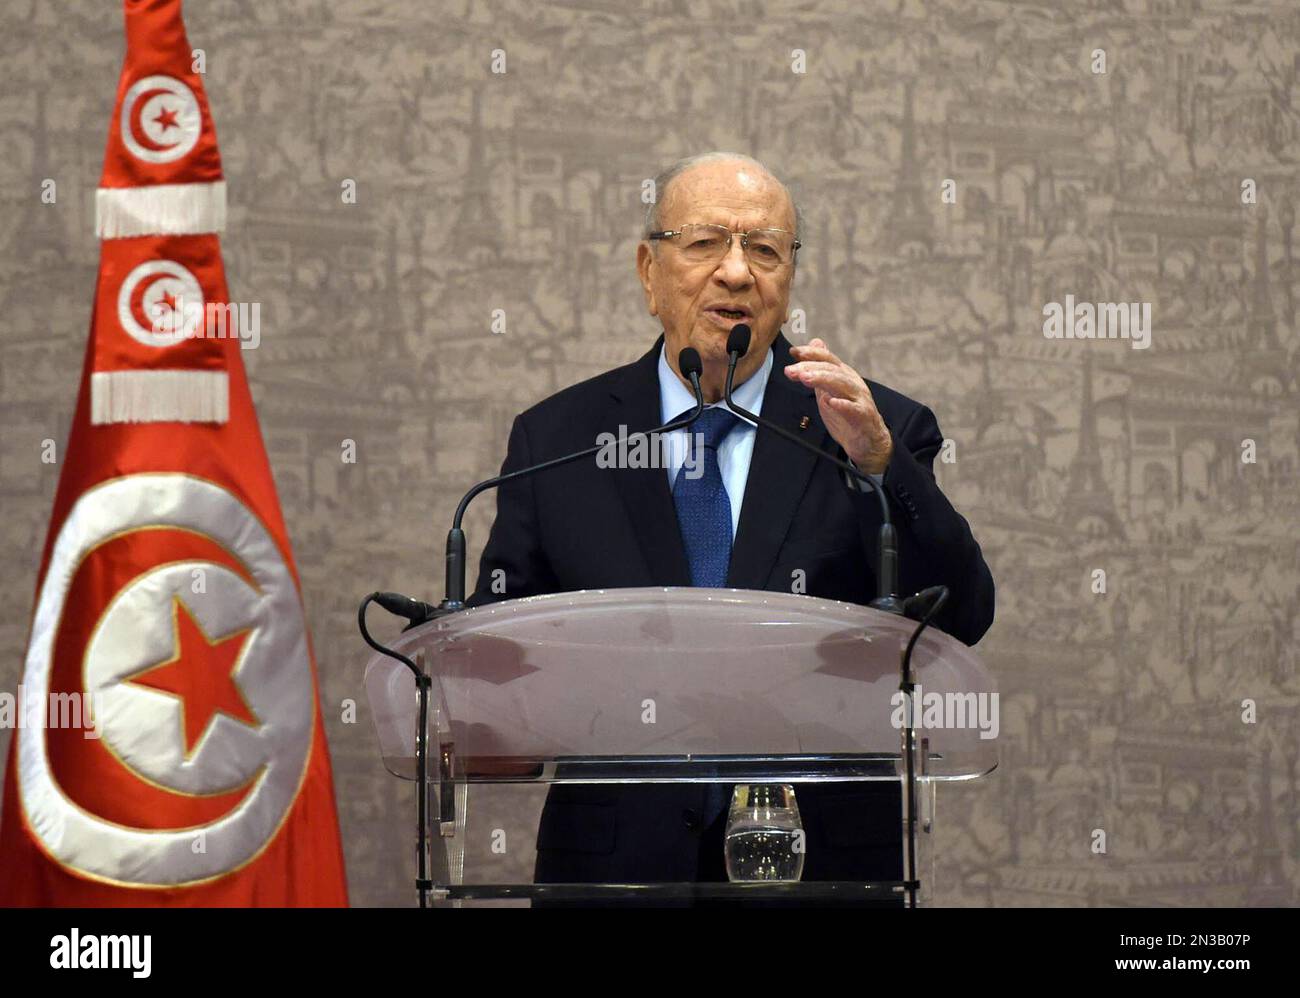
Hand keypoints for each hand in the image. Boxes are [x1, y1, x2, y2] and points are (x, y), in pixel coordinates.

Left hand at [784, 338, 892, 473]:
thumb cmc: (847, 414)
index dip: (811, 353)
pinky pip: (854, 409)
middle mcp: (852, 383)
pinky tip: (831, 402)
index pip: (827, 358)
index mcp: (843, 375)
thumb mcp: (829, 388)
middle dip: (810, 367)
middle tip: (791, 371)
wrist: (867, 440)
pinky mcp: (864, 416)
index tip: (794, 352)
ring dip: (823, 379)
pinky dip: (843, 405)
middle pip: (831, 369)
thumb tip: (814, 343)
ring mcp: (859, 398)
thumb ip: (821, 368)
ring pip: (842, 384)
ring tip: (806, 379)